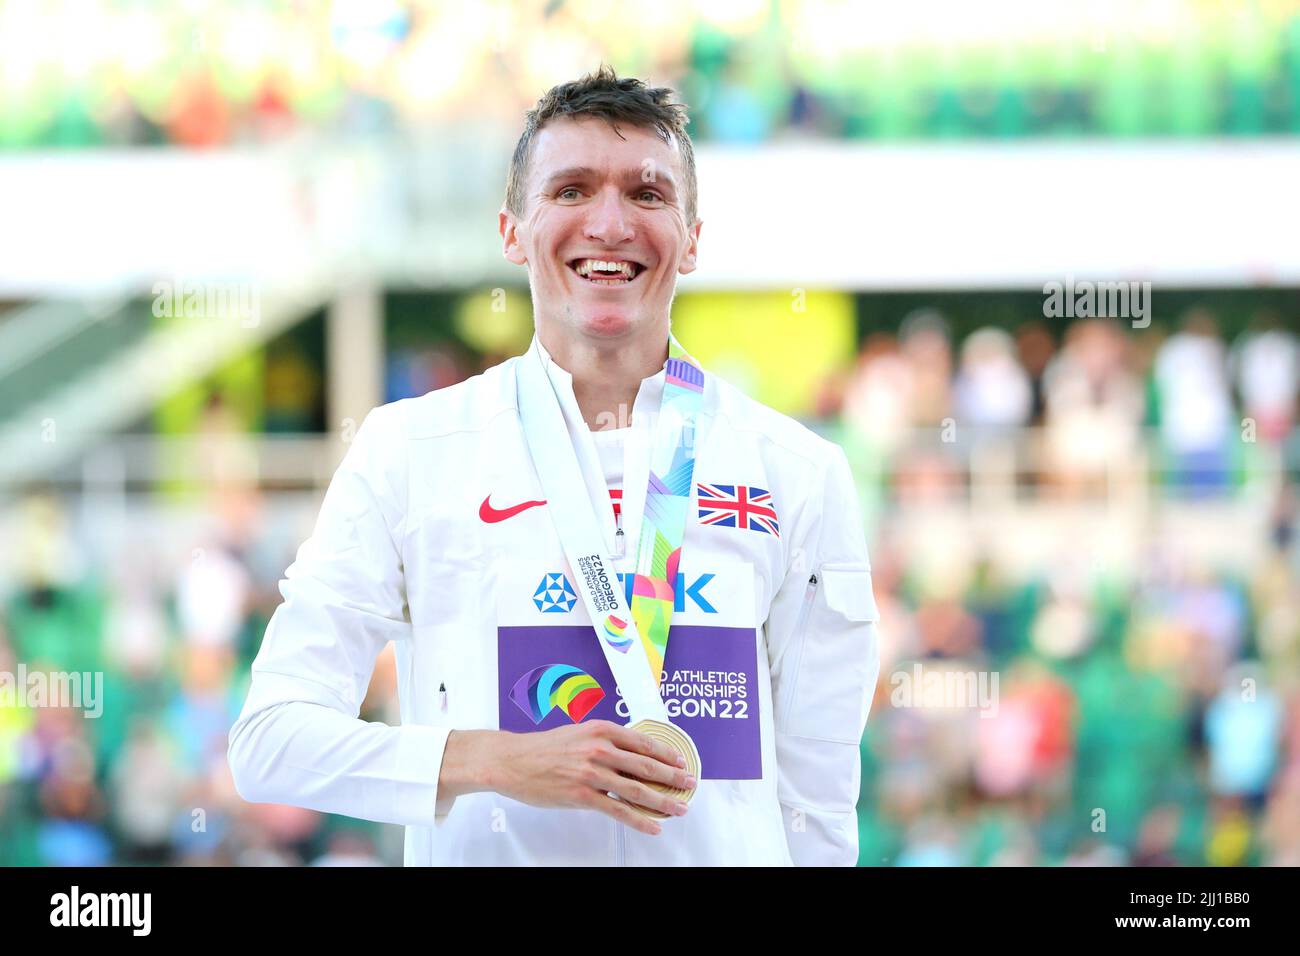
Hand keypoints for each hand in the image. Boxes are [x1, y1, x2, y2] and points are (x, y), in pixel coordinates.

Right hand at [440, 722, 696, 834]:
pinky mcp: (582, 795)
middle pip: (645, 765)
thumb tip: (630, 756)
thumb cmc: (543, 748)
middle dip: (672, 777)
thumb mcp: (578, 733)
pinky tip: (653, 826)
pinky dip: (639, 819)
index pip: (642, 742)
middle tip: (690, 784)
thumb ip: (603, 742)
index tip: (681, 761)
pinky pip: (618, 810)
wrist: (512, 760)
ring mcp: (591, 773)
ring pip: (636, 789)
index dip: (666, 753)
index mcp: (601, 730)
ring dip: (662, 801)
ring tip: (679, 808)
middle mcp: (599, 749)